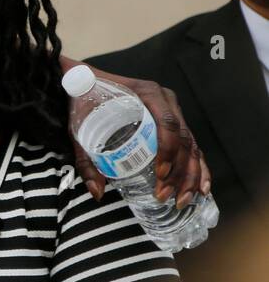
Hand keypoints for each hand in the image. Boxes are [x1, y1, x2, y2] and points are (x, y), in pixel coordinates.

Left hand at [68, 60, 210, 206]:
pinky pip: (190, 145)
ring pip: (190, 144)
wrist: (83, 82)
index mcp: (148, 94)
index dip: (168, 150)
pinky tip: (201, 188)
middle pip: (183, 138)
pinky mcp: (173, 122)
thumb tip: (97, 192)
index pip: (167, 123)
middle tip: (167, 195)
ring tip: (183, 199)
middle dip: (179, 170)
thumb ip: (86, 160)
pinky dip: (197, 166)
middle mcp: (165, 101)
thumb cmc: (84, 101)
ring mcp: (172, 111)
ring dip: (190, 174)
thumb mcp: (80, 128)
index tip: (160, 174)